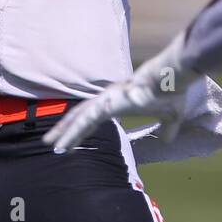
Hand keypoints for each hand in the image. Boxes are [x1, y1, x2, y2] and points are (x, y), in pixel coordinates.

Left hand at [45, 35, 197, 153]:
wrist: (172, 79)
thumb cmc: (171, 92)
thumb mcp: (171, 116)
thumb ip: (167, 128)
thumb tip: (167, 140)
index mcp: (118, 102)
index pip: (94, 117)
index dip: (82, 128)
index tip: (73, 140)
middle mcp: (108, 99)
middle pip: (80, 116)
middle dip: (66, 129)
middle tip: (52, 142)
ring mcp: (105, 100)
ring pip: (78, 118)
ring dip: (64, 132)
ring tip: (50, 143)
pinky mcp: (107, 104)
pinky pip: (85, 120)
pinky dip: (72, 131)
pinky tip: (63, 141)